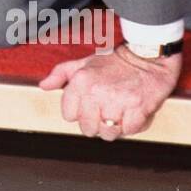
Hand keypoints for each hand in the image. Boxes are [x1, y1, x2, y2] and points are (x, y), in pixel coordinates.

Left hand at [39, 44, 181, 140]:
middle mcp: (97, 91)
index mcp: (81, 81)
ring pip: (107, 133)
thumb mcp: (83, 63)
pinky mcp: (138, 108)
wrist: (147, 57)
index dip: (80, 113)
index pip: (68, 116)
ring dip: (115, 127)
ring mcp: (118, 101)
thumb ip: (60, 74)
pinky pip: (129, 131)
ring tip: (120, 111)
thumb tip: (44, 85)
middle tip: (106, 109)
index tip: (90, 105)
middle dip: (96, 123)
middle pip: (87, 129)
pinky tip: (133, 112)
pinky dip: (132, 125)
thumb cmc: (113, 63)